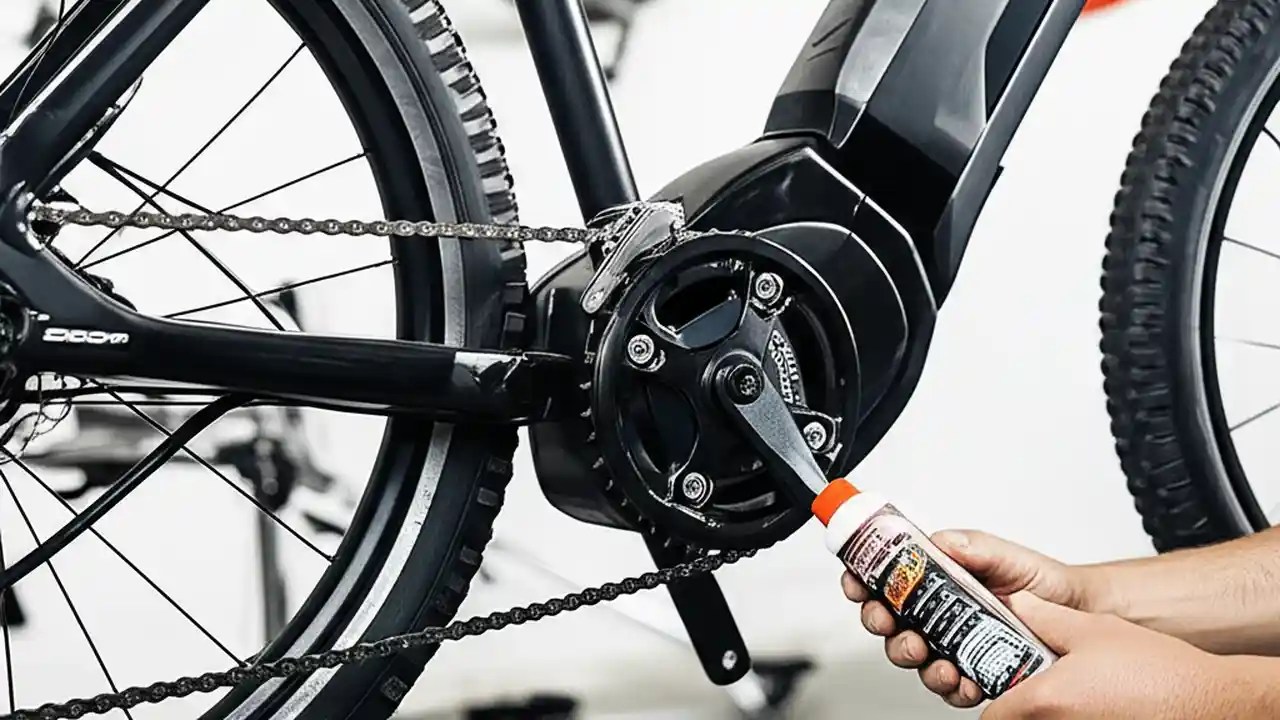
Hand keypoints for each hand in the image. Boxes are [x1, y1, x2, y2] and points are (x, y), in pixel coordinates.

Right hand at [842, 530, 1098, 707]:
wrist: (1079, 613)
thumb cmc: (1039, 582)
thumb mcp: (1005, 555)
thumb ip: (972, 546)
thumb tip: (941, 541)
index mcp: (935, 581)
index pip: (884, 581)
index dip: (860, 582)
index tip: (856, 583)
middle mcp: (936, 615)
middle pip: (887, 623)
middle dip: (880, 624)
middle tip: (892, 623)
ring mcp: (951, 646)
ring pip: (911, 658)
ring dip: (911, 658)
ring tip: (930, 655)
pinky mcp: (973, 673)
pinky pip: (950, 688)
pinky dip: (952, 688)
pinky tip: (963, 680)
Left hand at [982, 593, 1230, 718]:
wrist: (1209, 701)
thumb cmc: (1159, 673)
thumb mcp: (1091, 628)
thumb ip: (1043, 617)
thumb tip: (1018, 606)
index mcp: (1046, 701)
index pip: (991, 714)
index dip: (989, 696)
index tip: (991, 683)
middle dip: (1017, 704)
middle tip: (1028, 682)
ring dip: (1046, 711)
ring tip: (1068, 687)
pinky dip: (1071, 715)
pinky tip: (1092, 700)